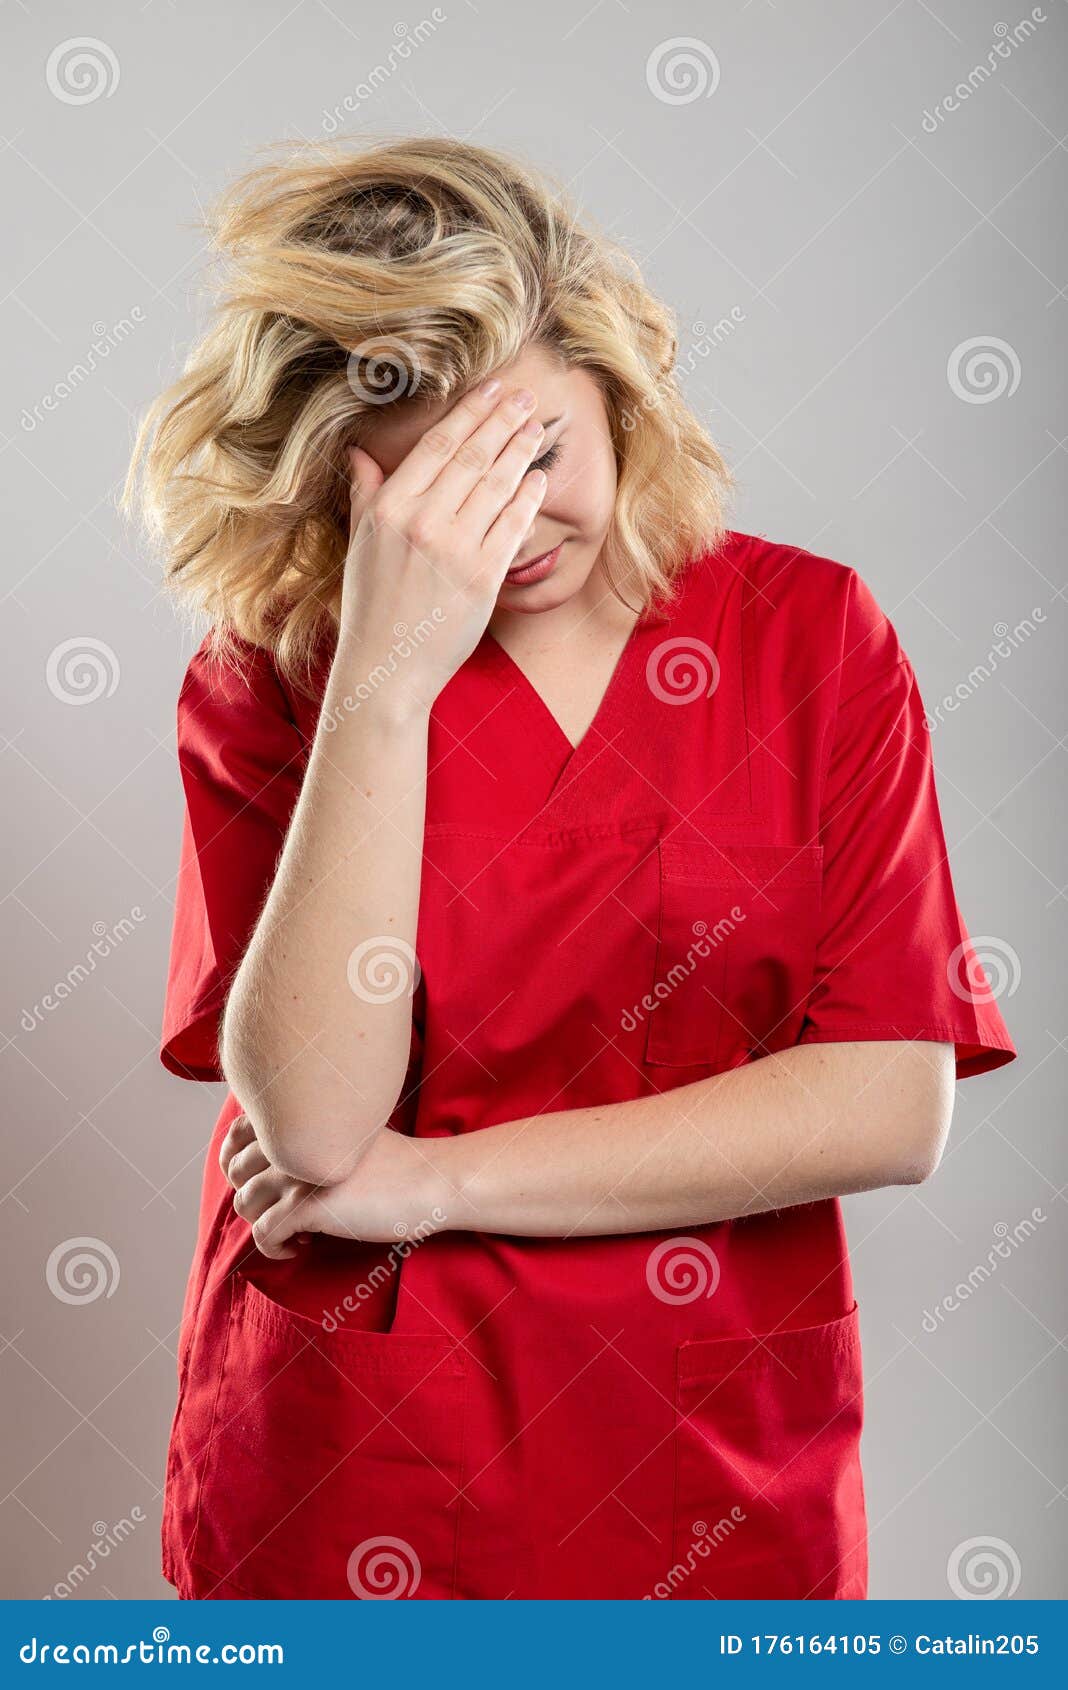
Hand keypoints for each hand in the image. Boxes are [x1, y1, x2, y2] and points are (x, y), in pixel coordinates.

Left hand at [219, 1114, 449, 1259]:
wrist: (429, 1181)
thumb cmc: (391, 1162)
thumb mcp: (344, 1133)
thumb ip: (307, 1135)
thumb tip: (264, 1164)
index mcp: (298, 1117)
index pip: (235, 1135)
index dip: (235, 1163)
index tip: (259, 1185)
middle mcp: (291, 1139)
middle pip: (236, 1175)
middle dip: (254, 1199)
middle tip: (285, 1211)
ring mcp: (297, 1172)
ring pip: (246, 1206)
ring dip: (265, 1224)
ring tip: (299, 1230)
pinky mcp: (307, 1206)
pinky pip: (264, 1235)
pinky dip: (276, 1248)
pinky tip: (302, 1246)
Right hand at [340, 381, 548, 708]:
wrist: (387, 667)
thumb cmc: (371, 604)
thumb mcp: (359, 543)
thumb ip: (365, 492)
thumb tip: (360, 451)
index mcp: (389, 508)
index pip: (437, 446)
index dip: (469, 413)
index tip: (491, 389)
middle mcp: (423, 523)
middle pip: (472, 457)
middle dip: (503, 421)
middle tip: (525, 397)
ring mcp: (456, 550)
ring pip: (496, 486)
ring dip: (521, 452)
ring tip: (536, 428)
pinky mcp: (483, 579)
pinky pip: (512, 527)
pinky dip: (527, 498)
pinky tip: (538, 479)